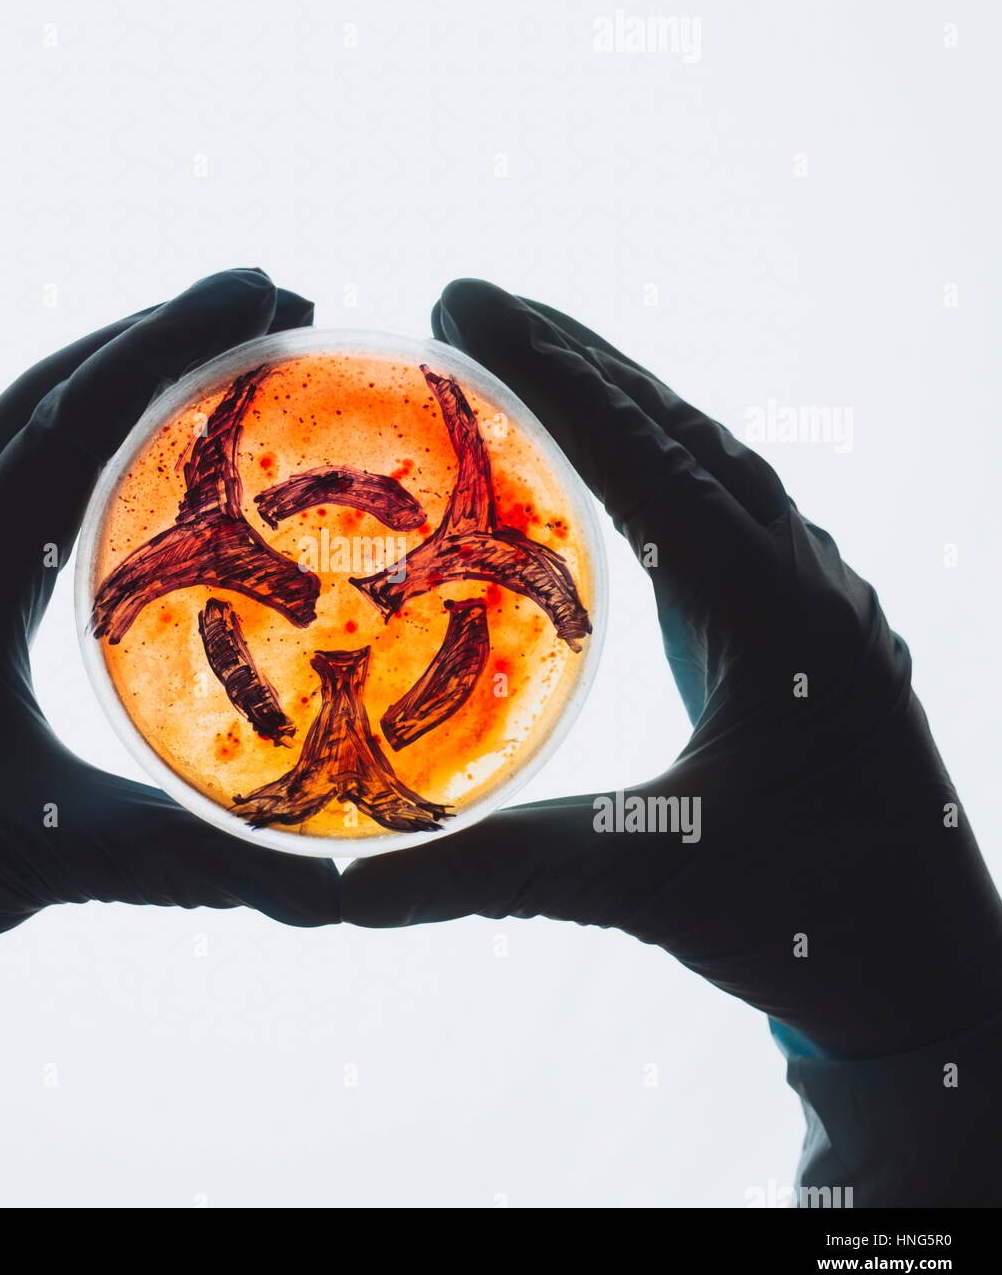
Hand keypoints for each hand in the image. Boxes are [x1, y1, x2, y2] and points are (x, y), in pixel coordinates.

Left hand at [0, 270, 338, 1017]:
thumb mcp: (52, 859)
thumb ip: (197, 865)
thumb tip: (334, 892)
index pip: (72, 421)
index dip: (171, 344)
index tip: (265, 292)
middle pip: (49, 388)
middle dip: (161, 329)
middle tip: (273, 300)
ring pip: (23, 417)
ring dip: (119, 366)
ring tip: (223, 348)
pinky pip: (10, 466)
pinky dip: (85, 426)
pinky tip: (142, 449)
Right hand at [342, 279, 1001, 1058]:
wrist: (934, 971)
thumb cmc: (814, 929)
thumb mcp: (647, 888)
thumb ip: (491, 876)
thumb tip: (339, 892)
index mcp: (779, 619)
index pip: (652, 464)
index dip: (554, 380)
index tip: (466, 307)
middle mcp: (807, 584)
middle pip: (686, 432)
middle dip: (578, 357)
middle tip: (472, 303)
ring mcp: (817, 600)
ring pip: (715, 462)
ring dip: (623, 400)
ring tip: (529, 354)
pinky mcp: (806, 629)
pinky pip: (729, 511)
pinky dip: (659, 462)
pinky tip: (613, 466)